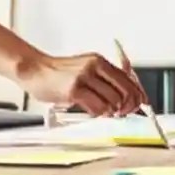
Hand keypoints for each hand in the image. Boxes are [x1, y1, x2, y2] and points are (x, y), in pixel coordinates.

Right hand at [20, 53, 146, 116]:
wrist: (35, 70)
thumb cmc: (60, 74)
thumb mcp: (86, 69)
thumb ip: (104, 79)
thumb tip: (128, 95)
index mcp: (100, 61)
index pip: (128, 79)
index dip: (137, 95)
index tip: (140, 104)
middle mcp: (94, 67)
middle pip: (124, 91)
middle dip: (127, 106)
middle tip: (122, 113)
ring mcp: (84, 78)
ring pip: (112, 101)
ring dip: (112, 111)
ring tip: (105, 111)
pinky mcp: (74, 90)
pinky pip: (97, 107)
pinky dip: (99, 113)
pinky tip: (94, 111)